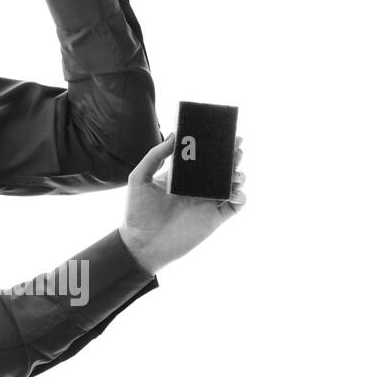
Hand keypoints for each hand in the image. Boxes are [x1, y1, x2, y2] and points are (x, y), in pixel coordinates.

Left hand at [119, 133, 246, 274]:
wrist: (141, 244)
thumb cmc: (136, 212)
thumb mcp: (140, 179)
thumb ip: (155, 156)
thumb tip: (174, 135)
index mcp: (181, 176)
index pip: (202, 157)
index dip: (214, 146)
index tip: (224, 133)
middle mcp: (196, 188)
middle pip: (221, 168)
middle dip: (232, 156)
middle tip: (236, 147)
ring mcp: (207, 203)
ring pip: (231, 184)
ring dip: (238, 175)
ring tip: (235, 171)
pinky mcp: (214, 218)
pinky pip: (235, 206)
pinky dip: (241, 197)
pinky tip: (236, 191)